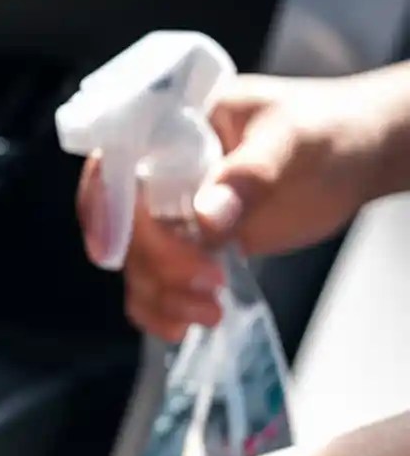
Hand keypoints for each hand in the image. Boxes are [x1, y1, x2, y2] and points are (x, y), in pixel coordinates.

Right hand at [76, 73, 387, 340]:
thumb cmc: (322, 128)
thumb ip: (247, 175)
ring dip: (164, 296)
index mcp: (164, 129)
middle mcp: (153, 174)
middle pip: (123, 229)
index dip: (103, 208)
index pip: (111, 167)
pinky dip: (161, 311)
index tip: (111, 252)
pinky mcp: (186, 251)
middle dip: (157, 264)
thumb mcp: (291, 139)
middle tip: (209, 281)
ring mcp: (168, 216)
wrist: (352, 156)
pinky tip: (183, 327)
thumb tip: (205, 219)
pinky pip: (154, 287)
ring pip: (136, 266)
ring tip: (212, 311)